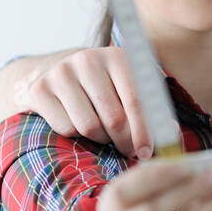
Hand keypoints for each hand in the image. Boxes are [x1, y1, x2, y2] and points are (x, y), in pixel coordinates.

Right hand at [17, 47, 155, 158]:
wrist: (61, 73)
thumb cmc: (108, 86)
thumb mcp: (134, 89)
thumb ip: (155, 109)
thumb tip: (171, 133)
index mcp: (119, 57)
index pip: (137, 100)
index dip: (145, 131)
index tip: (147, 153)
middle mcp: (89, 59)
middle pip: (114, 118)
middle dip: (125, 141)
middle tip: (129, 150)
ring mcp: (62, 72)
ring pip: (89, 127)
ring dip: (101, 138)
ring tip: (104, 131)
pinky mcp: (40, 89)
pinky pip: (65, 129)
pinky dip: (76, 136)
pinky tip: (79, 122)